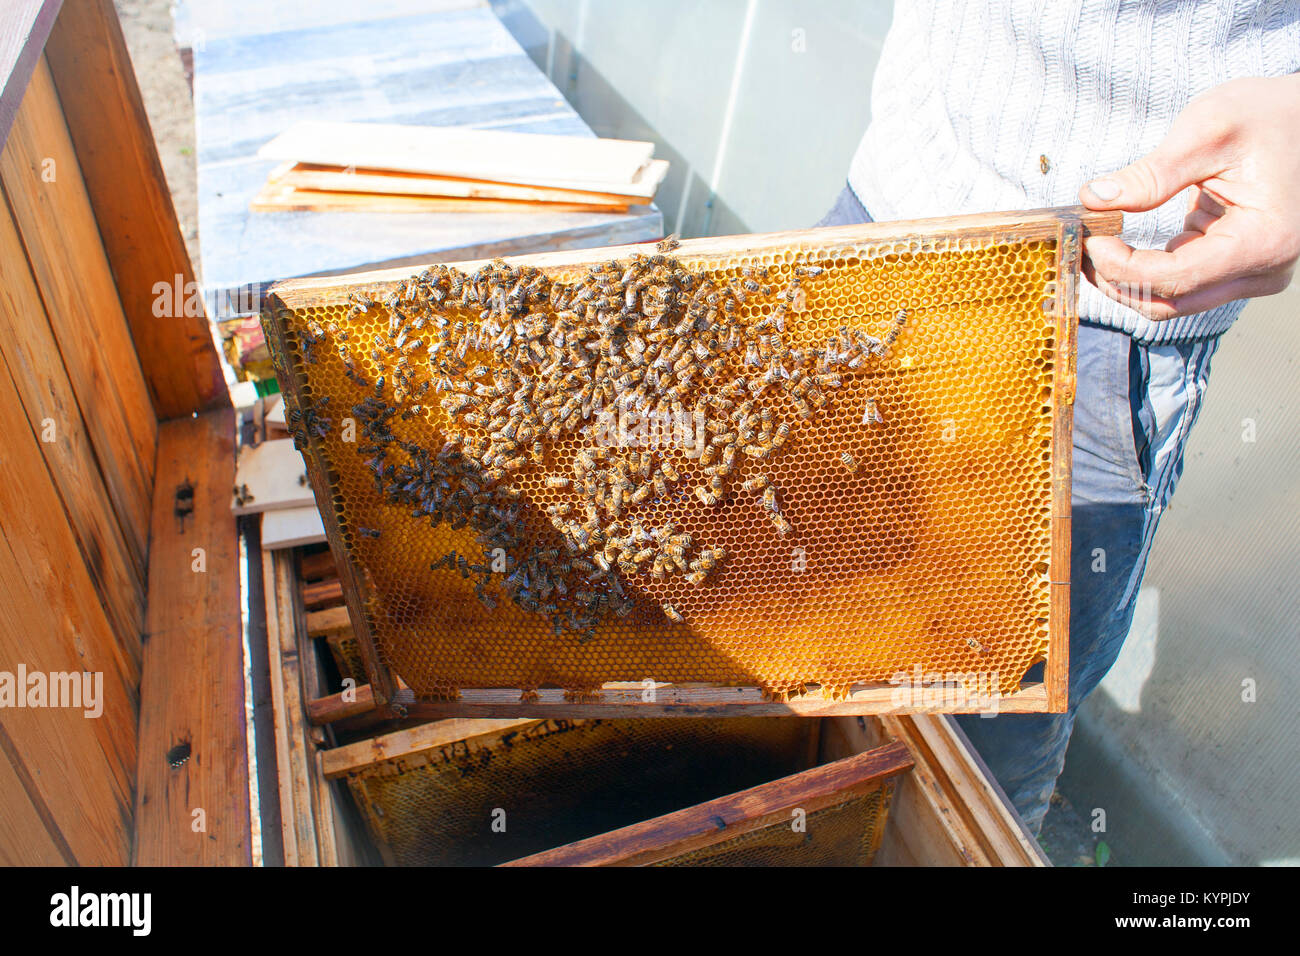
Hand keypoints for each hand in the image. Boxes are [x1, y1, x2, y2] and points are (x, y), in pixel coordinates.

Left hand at [1078, 73, 1299, 319]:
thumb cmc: (1266, 115)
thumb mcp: (1209, 129)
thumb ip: (1151, 173)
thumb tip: (1093, 199)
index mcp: (1262, 240)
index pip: (1173, 278)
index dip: (1120, 266)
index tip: (1088, 237)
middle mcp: (1262, 271)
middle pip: (1168, 302)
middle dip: (1115, 279)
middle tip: (1079, 244)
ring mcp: (1251, 275)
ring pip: (1169, 302)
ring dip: (1124, 279)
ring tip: (1093, 242)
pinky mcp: (1234, 269)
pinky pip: (1178, 285)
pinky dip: (1142, 269)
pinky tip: (1116, 241)